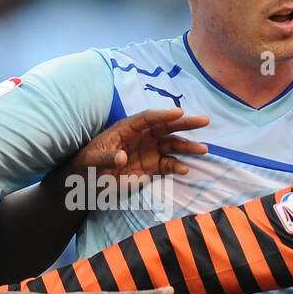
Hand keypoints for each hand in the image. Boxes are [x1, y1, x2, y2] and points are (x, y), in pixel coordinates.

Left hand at [65, 108, 208, 183]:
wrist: (89, 180)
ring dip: (187, 147)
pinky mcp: (152, 167)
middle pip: (166, 127)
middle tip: (204, 120)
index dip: (163, 114)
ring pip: (172, 145)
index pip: (148, 118)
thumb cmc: (88, 164)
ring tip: (203, 149)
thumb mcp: (92, 160)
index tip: (179, 113)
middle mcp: (143, 137)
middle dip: (185, 124)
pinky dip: (177, 166)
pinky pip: (168, 165)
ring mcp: (149, 151)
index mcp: (128, 128)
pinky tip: (185, 169)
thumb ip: (106, 158)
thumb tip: (121, 158)